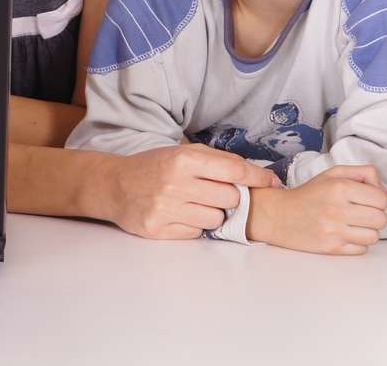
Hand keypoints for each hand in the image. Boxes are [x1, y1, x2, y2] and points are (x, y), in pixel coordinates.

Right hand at [105, 144, 283, 238]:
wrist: (114, 185)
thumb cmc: (155, 167)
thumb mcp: (182, 153)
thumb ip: (218, 161)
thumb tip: (260, 176)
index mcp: (183, 159)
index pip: (234, 171)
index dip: (258, 178)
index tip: (272, 183)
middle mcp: (175, 183)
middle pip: (230, 198)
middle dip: (228, 197)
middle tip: (212, 193)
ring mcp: (166, 208)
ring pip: (217, 219)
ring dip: (212, 214)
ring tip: (194, 204)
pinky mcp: (159, 229)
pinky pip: (197, 233)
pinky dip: (194, 226)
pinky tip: (180, 215)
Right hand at [248, 165, 386, 255]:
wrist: (278, 215)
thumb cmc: (308, 195)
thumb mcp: (333, 175)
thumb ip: (363, 174)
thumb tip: (385, 191)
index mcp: (339, 187)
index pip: (382, 199)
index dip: (378, 200)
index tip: (367, 200)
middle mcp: (337, 209)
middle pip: (381, 219)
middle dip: (374, 216)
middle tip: (360, 213)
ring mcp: (334, 230)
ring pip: (374, 237)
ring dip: (367, 231)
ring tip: (352, 224)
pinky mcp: (331, 248)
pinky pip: (362, 250)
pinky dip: (357, 244)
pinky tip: (344, 234)